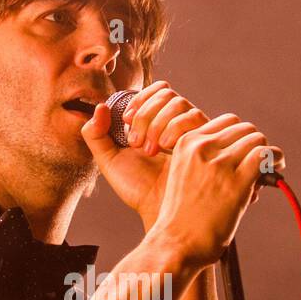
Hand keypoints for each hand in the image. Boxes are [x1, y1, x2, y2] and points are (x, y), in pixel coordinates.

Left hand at [80, 81, 209, 227]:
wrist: (158, 208)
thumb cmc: (137, 188)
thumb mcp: (108, 160)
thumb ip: (96, 135)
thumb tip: (100, 107)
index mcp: (154, 121)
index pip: (153, 91)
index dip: (139, 99)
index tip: (126, 121)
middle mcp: (174, 121)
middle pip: (165, 92)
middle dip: (146, 113)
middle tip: (136, 142)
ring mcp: (190, 129)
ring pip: (178, 102)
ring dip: (158, 122)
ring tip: (150, 149)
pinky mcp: (204, 139)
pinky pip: (193, 116)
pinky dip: (175, 126)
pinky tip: (166, 147)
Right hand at [147, 114, 284, 270]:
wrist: (176, 244)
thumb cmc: (182, 219)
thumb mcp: (185, 176)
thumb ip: (208, 159)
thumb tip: (248, 152)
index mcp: (187, 143)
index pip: (227, 122)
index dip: (241, 137)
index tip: (245, 153)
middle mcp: (202, 148)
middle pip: (245, 128)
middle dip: (255, 144)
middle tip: (260, 164)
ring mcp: (219, 164)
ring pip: (257, 139)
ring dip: (267, 153)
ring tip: (270, 169)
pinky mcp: (236, 182)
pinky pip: (265, 156)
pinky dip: (275, 159)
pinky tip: (277, 169)